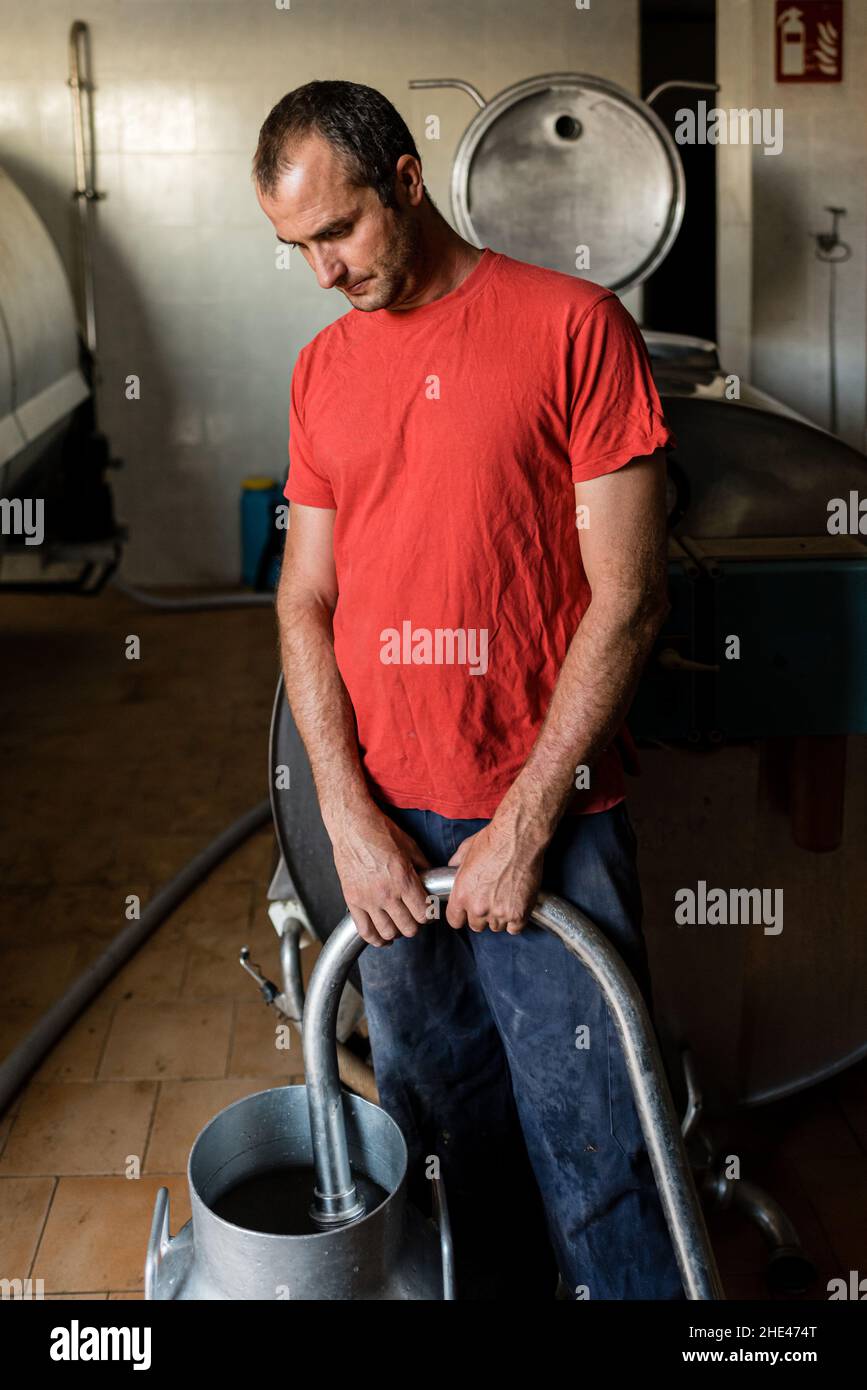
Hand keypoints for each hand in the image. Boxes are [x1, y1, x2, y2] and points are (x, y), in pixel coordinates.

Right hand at [331, 804, 431, 947]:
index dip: (429, 915)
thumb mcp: (410, 846)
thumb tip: (432, 880)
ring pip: (388, 932)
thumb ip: (423, 868)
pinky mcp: (352, 901)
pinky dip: (375, 938)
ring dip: (396, 932)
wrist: (352, 827)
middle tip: (414, 918)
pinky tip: (381, 937)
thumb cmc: (380, 832)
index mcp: (404, 880)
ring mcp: (368, 899)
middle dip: (415, 925)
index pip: (424, 913)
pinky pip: (364, 930)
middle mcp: (387, 893)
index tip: (428, 912)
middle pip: (408, 927)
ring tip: (398, 926)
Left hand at [445, 815, 544, 934]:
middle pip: (476, 925)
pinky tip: (517, 905)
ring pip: (496, 927)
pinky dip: (516, 919)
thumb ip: (456, 865)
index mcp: (462, 895)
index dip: (461, 915)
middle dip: (482, 915)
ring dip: (500, 916)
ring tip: (506, 898)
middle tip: (490, 899)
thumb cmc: (493, 841)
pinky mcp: (519, 913)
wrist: (519, 838)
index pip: (455, 920)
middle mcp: (478, 908)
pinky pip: (515, 928)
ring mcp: (500, 912)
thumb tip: (452, 868)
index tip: (467, 911)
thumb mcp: (466, 851)